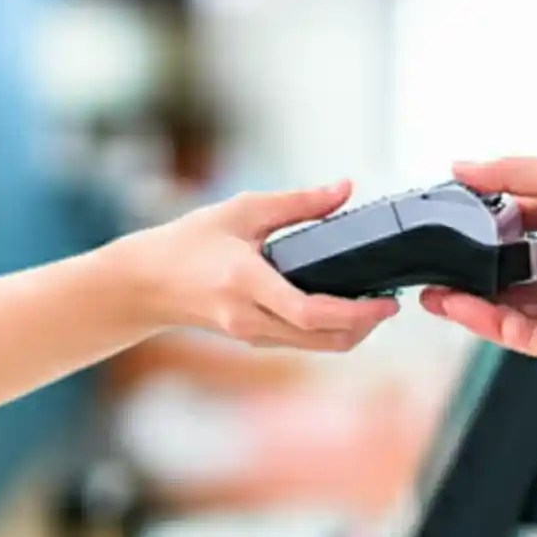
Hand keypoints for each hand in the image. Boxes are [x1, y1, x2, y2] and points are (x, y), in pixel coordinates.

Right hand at [118, 180, 399, 351]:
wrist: (147, 281)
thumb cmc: (190, 241)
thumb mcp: (242, 209)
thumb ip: (298, 202)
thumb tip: (344, 188)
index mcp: (246, 283)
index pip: (309, 312)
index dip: (356, 312)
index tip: (385, 301)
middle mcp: (250, 317)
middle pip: (323, 340)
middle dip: (365, 327)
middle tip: (389, 302)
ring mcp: (251, 334)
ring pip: (316, 348)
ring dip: (351, 331)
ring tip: (373, 302)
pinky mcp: (253, 339)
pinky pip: (302, 342)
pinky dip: (329, 331)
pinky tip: (343, 306)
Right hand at [420, 158, 536, 365]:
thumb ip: (507, 172)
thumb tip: (460, 167)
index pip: (514, 221)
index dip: (480, 220)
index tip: (446, 217)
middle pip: (503, 266)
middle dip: (465, 263)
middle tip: (431, 257)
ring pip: (500, 303)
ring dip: (462, 294)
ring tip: (429, 284)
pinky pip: (508, 330)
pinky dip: (477, 318)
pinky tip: (452, 302)